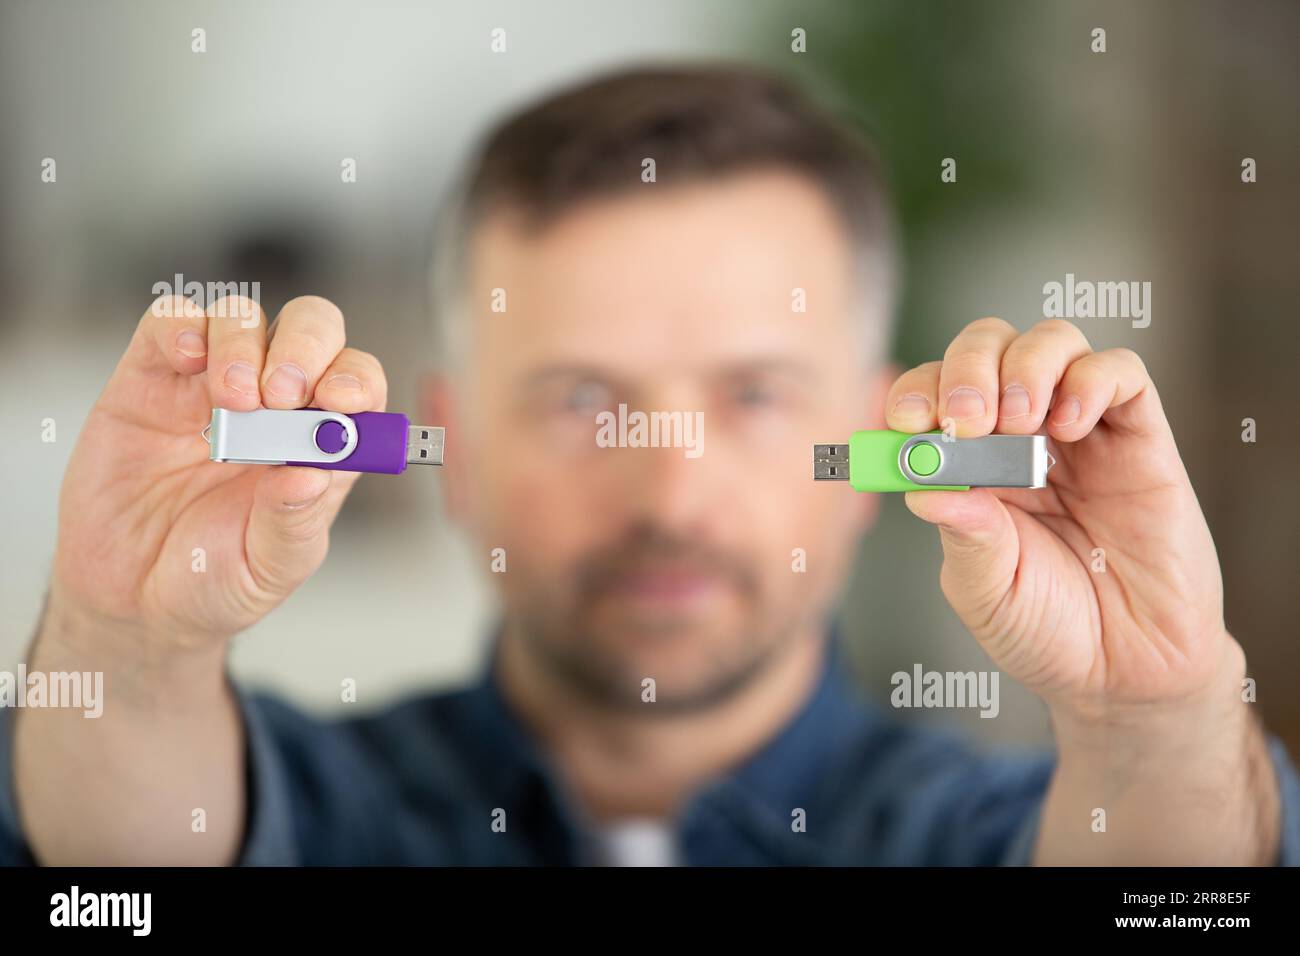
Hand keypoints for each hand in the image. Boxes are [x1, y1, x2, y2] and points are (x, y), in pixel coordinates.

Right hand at [48, 294, 386, 646]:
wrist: (131, 599)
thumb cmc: (214, 580)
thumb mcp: (268, 569)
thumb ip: (292, 523)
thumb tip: (313, 474)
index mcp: (319, 445)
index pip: (359, 385)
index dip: (357, 381)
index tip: (339, 402)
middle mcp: (274, 405)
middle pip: (311, 330)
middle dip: (306, 348)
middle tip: (283, 395)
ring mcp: (212, 386)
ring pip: (243, 317)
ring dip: (245, 343)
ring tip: (233, 400)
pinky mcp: (151, 380)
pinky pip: (171, 322)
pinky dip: (182, 327)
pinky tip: (188, 361)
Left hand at [887, 317, 1241, 717]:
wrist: (1127, 673)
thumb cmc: (1047, 629)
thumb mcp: (984, 590)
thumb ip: (962, 535)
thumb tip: (923, 485)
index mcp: (969, 466)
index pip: (934, 394)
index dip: (917, 392)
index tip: (909, 421)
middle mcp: (1021, 437)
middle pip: (989, 347)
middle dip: (968, 367)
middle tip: (967, 419)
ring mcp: (1081, 432)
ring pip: (1052, 342)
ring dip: (1025, 365)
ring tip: (1019, 421)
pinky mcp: (1141, 439)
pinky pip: (1122, 373)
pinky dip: (1091, 380)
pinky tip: (1068, 426)